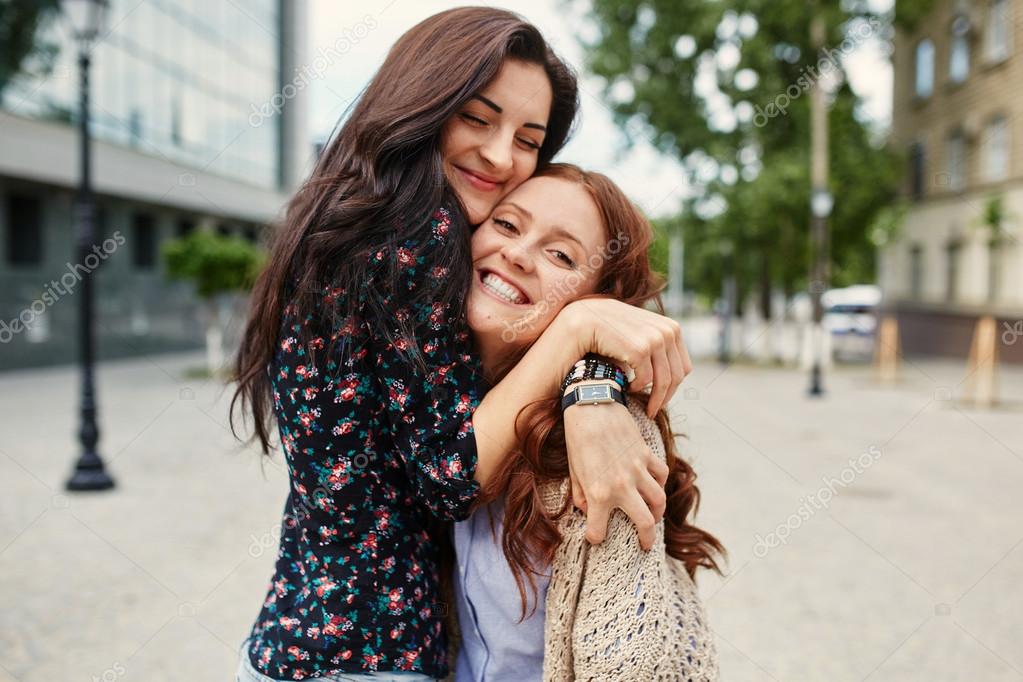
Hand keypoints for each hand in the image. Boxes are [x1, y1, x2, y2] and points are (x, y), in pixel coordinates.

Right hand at [561, 298, 690, 416]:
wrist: (579, 319)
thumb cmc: (606, 331)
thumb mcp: (635, 334)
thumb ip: (652, 345)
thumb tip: (670, 374)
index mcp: (671, 327)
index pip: (682, 366)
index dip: (672, 387)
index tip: (659, 400)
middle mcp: (668, 330)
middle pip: (676, 376)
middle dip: (664, 398)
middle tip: (651, 411)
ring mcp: (655, 338)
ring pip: (664, 381)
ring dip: (652, 398)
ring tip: (639, 405)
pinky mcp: (640, 348)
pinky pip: (646, 379)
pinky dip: (635, 388)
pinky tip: (624, 386)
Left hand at [563, 398, 669, 549]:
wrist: (591, 405)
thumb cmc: (577, 437)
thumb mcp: (573, 470)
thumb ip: (581, 494)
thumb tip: (588, 510)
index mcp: (599, 493)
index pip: (598, 529)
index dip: (595, 537)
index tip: (595, 537)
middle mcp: (622, 486)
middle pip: (645, 522)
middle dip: (647, 539)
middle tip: (645, 545)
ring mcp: (637, 470)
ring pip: (659, 501)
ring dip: (658, 513)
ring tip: (653, 518)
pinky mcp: (646, 454)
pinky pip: (661, 474)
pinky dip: (660, 483)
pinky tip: (654, 486)